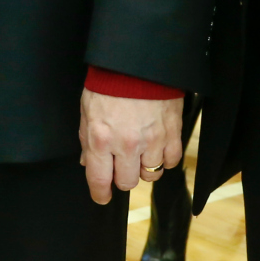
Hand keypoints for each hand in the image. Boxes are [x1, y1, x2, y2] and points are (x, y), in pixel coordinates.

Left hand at [78, 89, 182, 204]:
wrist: (137, 63)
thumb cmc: (109, 84)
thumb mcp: (88, 111)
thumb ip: (87, 140)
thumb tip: (87, 163)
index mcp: (100, 139)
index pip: (99, 180)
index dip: (99, 194)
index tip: (101, 197)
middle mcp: (126, 145)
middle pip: (127, 182)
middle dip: (122, 177)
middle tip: (120, 165)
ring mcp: (152, 140)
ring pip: (150, 175)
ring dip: (144, 168)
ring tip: (139, 154)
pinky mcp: (172, 133)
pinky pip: (171, 162)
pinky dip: (164, 159)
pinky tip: (157, 148)